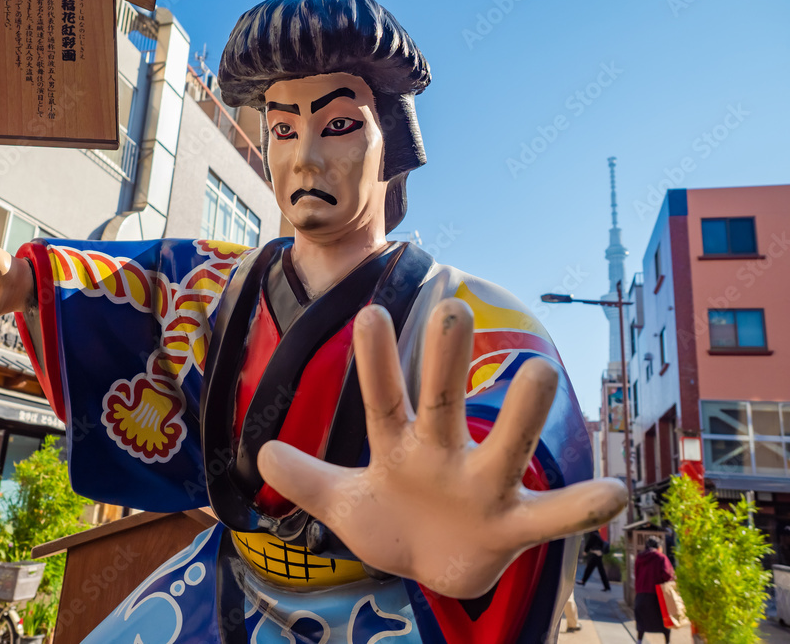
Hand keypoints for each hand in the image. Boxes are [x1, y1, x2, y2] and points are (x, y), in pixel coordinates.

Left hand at [258, 298, 626, 598]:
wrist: (433, 569)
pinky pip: (551, 517)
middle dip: (446, 364)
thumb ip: (306, 480)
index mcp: (401, 448)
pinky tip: (617, 491)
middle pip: (444, 405)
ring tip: (541, 370)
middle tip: (453, 309)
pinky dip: (582, 508)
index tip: (371, 312)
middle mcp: (444, 455)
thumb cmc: (394, 523)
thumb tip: (260, 455)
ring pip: (506, 447)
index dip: (377, 362)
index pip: (385, 400)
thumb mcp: (343, 506)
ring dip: (522, 414)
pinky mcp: (512, 526)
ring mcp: (482, 488)